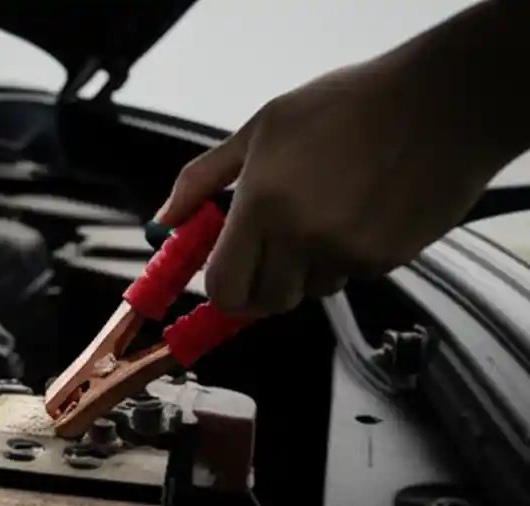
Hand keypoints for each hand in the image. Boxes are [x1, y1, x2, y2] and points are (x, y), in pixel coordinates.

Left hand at [155, 52, 505, 316]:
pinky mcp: (389, 260)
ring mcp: (349, 253)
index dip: (219, 291)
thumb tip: (162, 223)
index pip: (223, 288)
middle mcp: (304, 237)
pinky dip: (346, 256)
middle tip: (268, 250)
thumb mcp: (260, 129)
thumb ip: (202, 181)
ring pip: (309, 290)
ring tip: (325, 212)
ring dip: (306, 268)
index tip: (223, 276)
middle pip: (264, 303)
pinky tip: (360, 210)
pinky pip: (349, 276)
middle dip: (260, 285)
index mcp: (263, 205)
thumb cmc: (346, 106)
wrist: (444, 101)